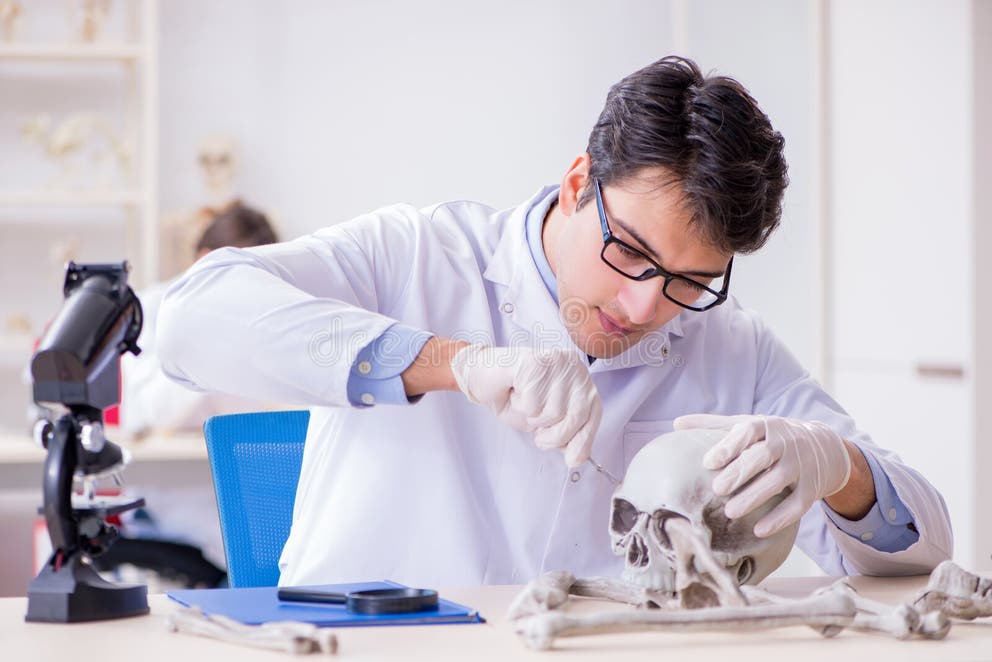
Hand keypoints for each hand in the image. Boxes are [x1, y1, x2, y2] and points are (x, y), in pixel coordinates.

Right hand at [449, 345, 601, 466]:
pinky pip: (532, 404)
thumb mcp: (545, 421)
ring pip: (552, 413)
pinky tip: (514, 391)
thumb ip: (565, 434)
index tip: (572, 459)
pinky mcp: (535, 362)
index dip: (582, 440)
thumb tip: (577, 458)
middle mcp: (572, 366)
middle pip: (575, 416)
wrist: (482, 376)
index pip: (593, 413)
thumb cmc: (515, 397)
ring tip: (523, 400)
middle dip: (553, 435)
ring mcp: (554, 362)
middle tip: (537, 430)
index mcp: (580, 378)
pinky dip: (519, 405)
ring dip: (532, 417)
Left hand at [673, 414, 851, 537]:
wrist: (823, 446)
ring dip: (755, 496)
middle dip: (740, 472)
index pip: (748, 432)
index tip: (708, 462)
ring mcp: (801, 466)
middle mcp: (785, 443)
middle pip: (763, 456)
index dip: (729, 446)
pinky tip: (759, 530)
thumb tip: (676, 423)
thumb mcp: (748, 425)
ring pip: (779, 480)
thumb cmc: (772, 437)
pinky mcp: (812, 488)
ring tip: (730, 511)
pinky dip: (780, 518)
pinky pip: (797, 504)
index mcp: (765, 426)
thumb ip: (714, 425)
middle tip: (717, 488)